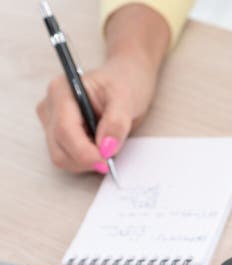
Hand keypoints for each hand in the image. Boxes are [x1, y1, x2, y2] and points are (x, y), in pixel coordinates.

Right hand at [36, 59, 157, 173]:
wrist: (126, 80)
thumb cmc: (125, 83)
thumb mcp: (127, 99)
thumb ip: (116, 123)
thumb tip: (106, 148)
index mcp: (62, 91)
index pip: (64, 130)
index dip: (84, 152)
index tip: (106, 161)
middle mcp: (50, 106)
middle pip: (59, 148)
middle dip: (86, 159)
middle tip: (110, 159)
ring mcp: (51, 122)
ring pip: (61, 157)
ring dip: (86, 162)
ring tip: (106, 148)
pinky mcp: (58, 134)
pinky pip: (67, 157)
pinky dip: (85, 160)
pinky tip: (99, 148)